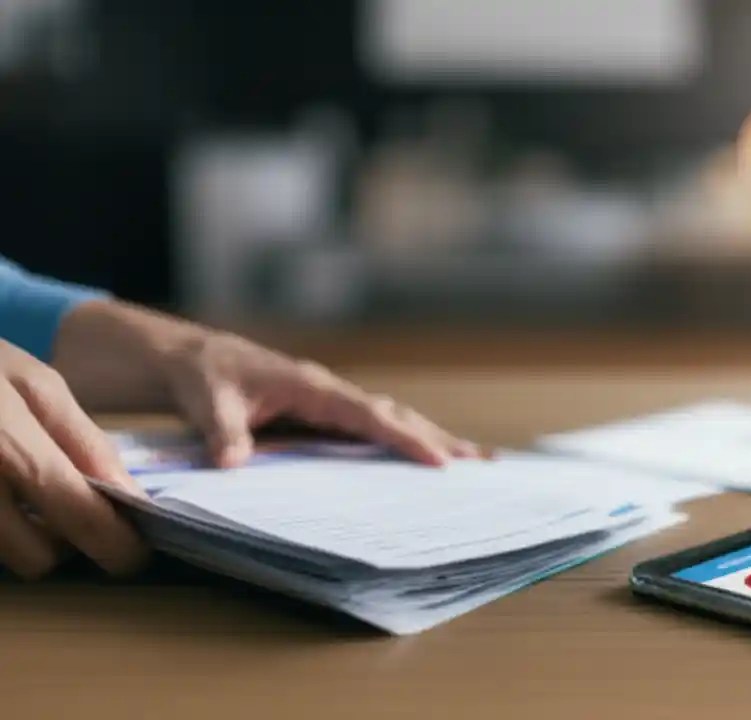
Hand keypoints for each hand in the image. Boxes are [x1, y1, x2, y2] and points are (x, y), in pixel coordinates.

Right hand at [0, 340, 147, 578]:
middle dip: (62, 545)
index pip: (77, 514)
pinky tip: (2, 495)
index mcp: (8, 445)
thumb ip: (84, 442)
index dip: (115, 543)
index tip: (133, 552)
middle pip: (35, 557)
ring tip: (26, 495)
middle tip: (69, 514)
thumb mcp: (35, 385)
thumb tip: (129, 497)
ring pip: (3, 557)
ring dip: (24, 542)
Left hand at [157, 332, 480, 467]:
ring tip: (476, 461)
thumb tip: (232, 463)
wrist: (194, 361)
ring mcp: (333, 404)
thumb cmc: (204, 378)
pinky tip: (427, 458)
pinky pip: (375, 429)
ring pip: (392, 420)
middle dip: (437, 438)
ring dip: (431, 439)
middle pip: (395, 415)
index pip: (368, 415)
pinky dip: (406, 441)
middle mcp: (332, 392)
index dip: (404, 438)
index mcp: (312, 387)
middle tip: (480, 463)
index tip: (439, 461)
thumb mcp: (206, 402)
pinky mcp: (326, 416)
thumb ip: (223, 432)